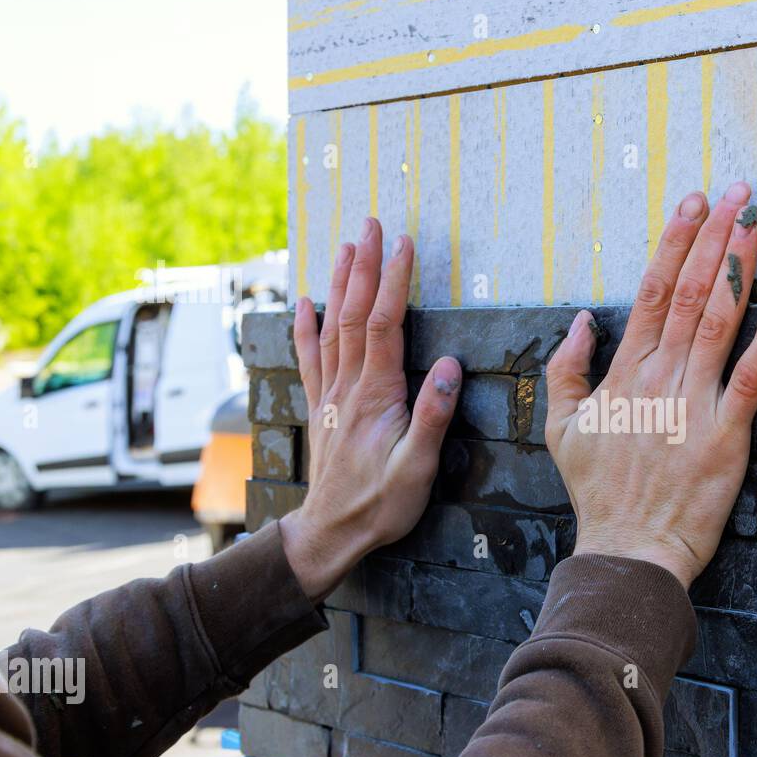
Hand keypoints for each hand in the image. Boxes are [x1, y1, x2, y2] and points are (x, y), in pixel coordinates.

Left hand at [280, 217, 461, 601]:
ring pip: (331, 327)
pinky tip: (304, 302)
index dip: (394, 282)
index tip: (404, 245)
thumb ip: (434, 415)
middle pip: (355, 314)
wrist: (331, 532)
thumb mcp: (419, 467)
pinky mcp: (322, 408)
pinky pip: (309, 357)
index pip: (385, 325)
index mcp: (377, 396)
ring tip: (347, 246)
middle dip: (365, 266)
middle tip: (372, 225)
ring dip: (340, 284)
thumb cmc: (380, 505)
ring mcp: (331, 396)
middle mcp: (349, 387)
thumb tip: (451, 366)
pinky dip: (305, 326)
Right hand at [544, 182, 756, 588]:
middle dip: (715, 236)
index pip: (653, 292)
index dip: (675, 243)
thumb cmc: (598, 491)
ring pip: (720, 320)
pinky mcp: (727, 434)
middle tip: (737, 192)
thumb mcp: (560, 428)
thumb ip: (565, 371)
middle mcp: (660, 376)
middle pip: (692, 292)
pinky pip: (753, 377)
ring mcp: (695, 403)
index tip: (693, 204)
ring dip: (741, 266)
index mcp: (624, 372)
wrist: (628, 546)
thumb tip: (581, 322)